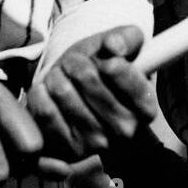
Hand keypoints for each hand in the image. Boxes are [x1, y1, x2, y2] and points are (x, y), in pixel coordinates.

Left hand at [27, 25, 156, 165]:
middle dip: (75, 60)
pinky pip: (45, 111)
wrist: (81, 97)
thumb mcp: (121, 48)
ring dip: (55, 74)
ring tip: (61, 77)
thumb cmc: (103, 70)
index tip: (105, 58)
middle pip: (87, 76)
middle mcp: (126, 130)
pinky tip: (47, 91)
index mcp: (146, 107)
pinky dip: (41, 93)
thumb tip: (114, 47)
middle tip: (74, 62)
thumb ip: (126, 38)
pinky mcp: (68, 149)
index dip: (111, 62)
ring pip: (62, 90)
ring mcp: (97, 143)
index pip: (126, 77)